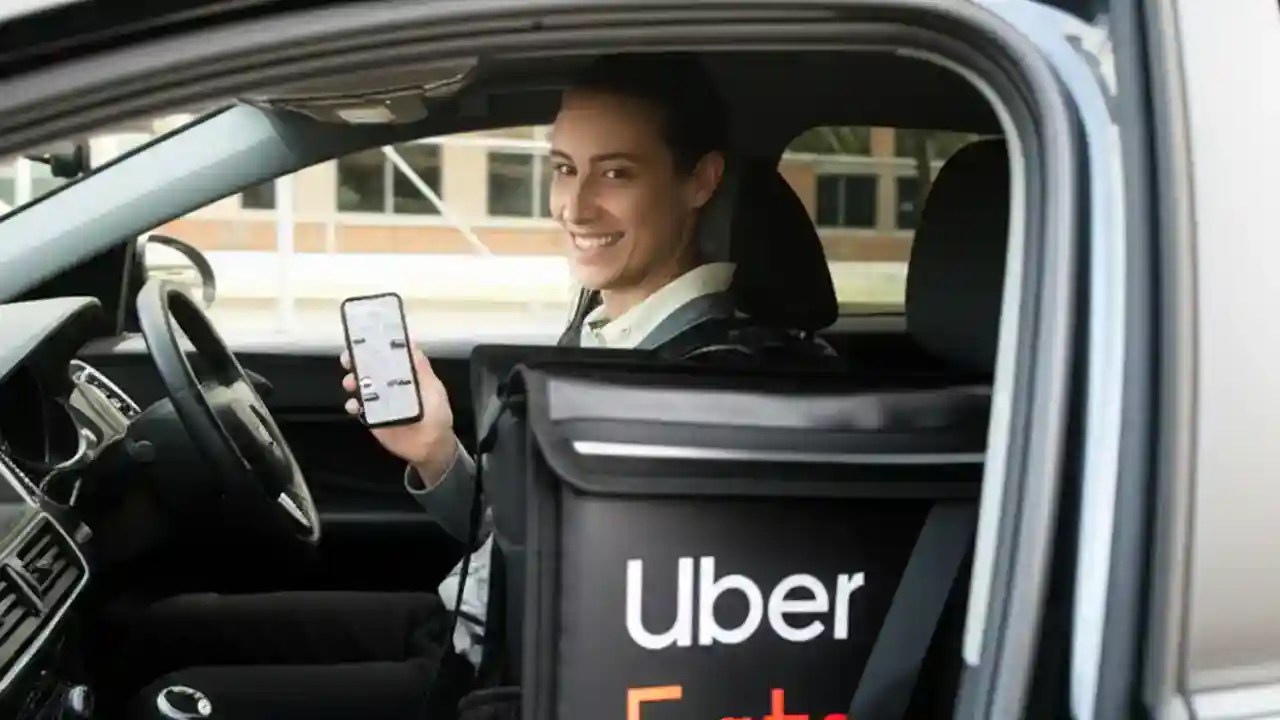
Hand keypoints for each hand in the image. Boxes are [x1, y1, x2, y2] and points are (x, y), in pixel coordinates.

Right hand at [341, 344, 457, 484]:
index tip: (364, 340)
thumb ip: (422, 369)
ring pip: (360, 386)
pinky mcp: (373, 418)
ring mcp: (380, 401)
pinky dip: (353, 405)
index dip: (375, 347)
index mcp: (405, 375)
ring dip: (352, 381)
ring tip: (351, 382)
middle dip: (357, 362)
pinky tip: (355, 405)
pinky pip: (358, 409)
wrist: (431, 447)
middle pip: (370, 369)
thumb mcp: (433, 388)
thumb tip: (413, 345)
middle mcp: (390, 385)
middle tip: (349, 359)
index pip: (387, 356)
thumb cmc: (437, 415)